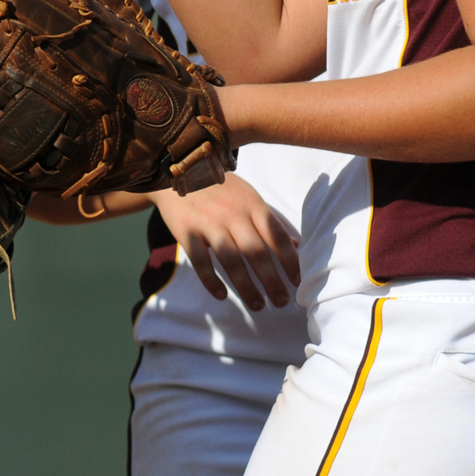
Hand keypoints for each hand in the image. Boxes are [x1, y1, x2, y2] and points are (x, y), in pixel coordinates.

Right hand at [153, 173, 299, 310]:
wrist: (177, 170)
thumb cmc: (220, 187)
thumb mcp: (249, 196)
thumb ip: (271, 221)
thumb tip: (297, 246)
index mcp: (252, 204)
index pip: (277, 236)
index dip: (290, 261)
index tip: (297, 283)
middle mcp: (233, 213)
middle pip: (257, 252)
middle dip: (272, 280)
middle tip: (282, 302)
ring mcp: (209, 222)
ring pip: (231, 260)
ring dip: (246, 287)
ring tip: (258, 306)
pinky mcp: (187, 231)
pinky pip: (201, 261)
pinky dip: (211, 281)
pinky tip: (222, 295)